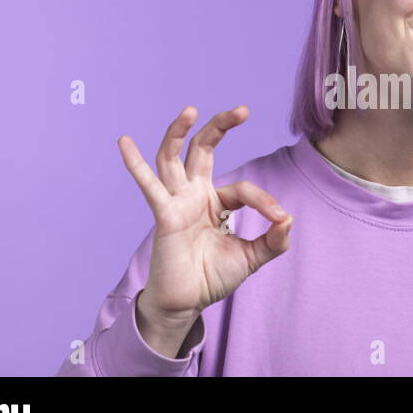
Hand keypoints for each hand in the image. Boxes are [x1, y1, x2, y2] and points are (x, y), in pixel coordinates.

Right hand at [117, 105, 293, 324]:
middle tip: (242, 110)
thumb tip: (289, 219)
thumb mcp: (252, 257)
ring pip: (172, 158)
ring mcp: (177, 202)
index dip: (264, 201)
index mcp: (215, 202)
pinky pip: (148, 186)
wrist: (189, 303)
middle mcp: (194, 195)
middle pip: (203, 149)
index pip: (243, 190)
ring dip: (179, 132)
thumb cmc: (214, 277)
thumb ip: (273, 240)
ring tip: (191, 110)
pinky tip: (124, 142)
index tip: (279, 219)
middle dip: (219, 127)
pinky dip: (134, 164)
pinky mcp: (163, 215)